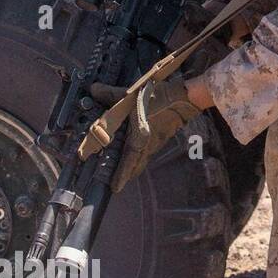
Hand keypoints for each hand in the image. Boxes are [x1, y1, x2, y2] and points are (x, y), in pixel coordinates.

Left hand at [88, 75, 202, 191]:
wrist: (184, 98)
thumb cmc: (159, 97)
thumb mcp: (132, 94)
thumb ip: (111, 93)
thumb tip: (94, 89)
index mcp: (140, 135)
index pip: (129, 159)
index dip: (122, 174)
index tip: (116, 188)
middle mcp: (148, 142)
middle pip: (137, 164)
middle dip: (127, 175)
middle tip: (118, 184)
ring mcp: (156, 141)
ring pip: (143, 159)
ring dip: (134, 167)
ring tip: (126, 173)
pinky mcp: (162, 136)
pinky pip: (148, 152)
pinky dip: (141, 158)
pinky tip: (139, 155)